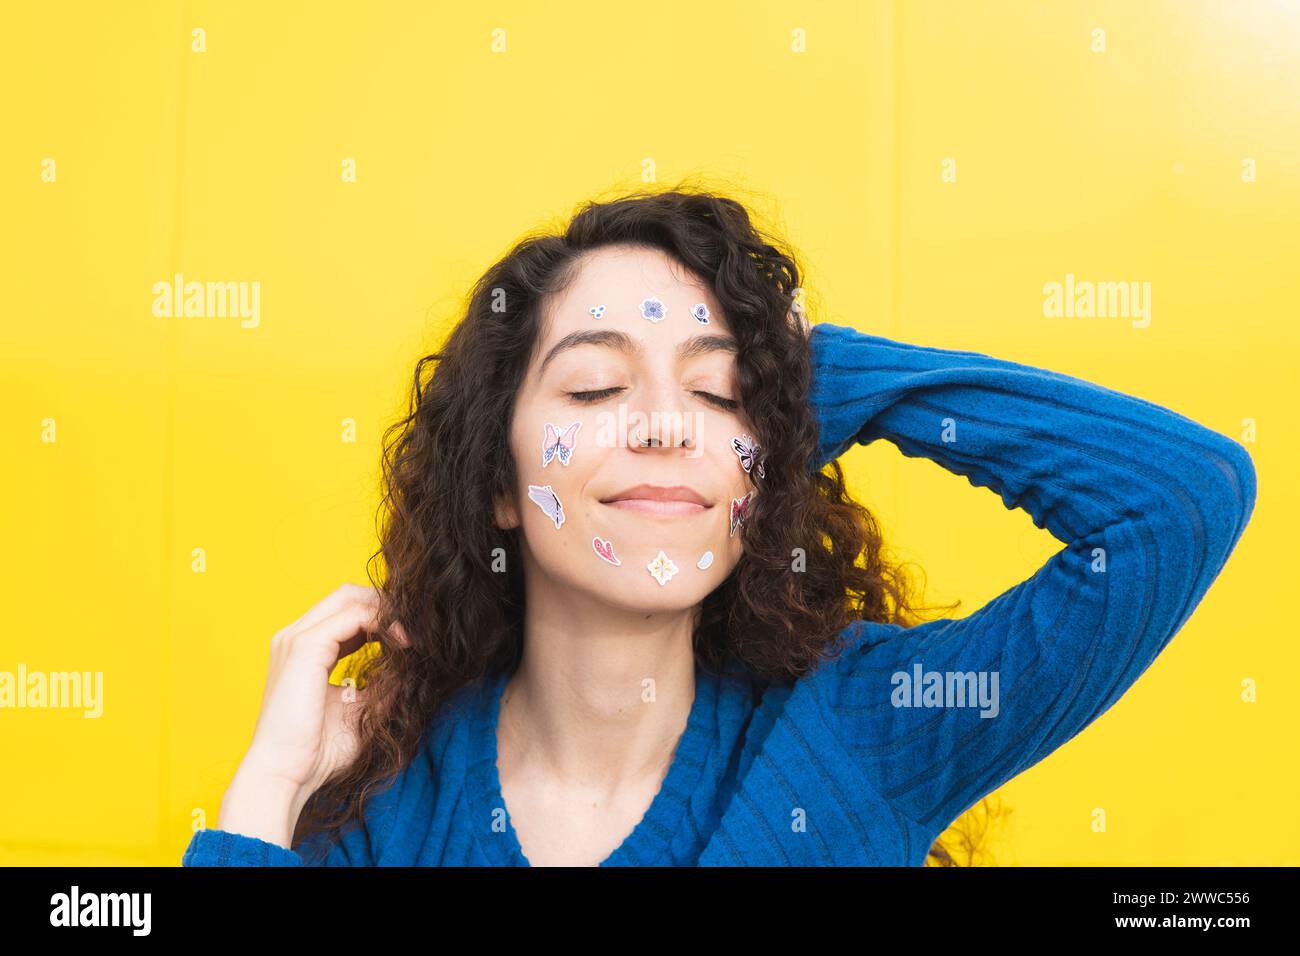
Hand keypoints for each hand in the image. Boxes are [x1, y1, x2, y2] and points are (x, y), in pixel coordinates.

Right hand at [227, 584, 408, 830]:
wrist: (286, 776)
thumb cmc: (318, 752)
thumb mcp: (360, 709)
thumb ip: (381, 684)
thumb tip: (413, 665)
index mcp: (304, 650)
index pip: (347, 612)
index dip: (383, 618)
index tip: (412, 640)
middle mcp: (295, 637)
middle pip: (349, 595)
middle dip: (387, 606)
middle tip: (416, 632)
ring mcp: (296, 638)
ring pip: (351, 597)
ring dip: (387, 612)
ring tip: (412, 638)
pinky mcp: (305, 647)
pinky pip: (352, 615)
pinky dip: (382, 622)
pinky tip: (402, 643)